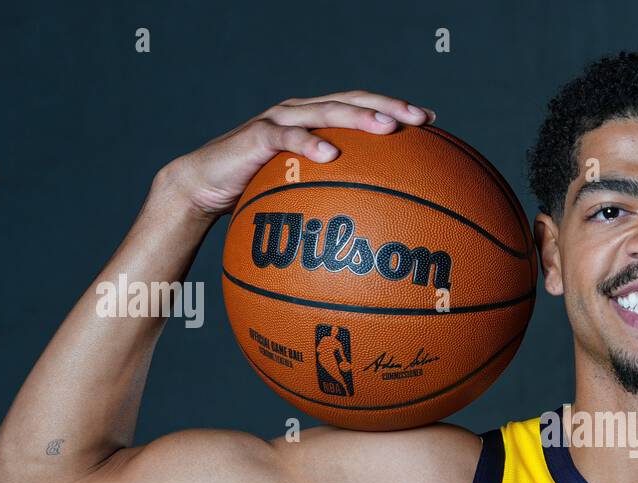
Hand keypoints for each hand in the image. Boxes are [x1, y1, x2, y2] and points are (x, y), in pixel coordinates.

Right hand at [155, 90, 435, 218]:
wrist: (204, 186)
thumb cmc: (257, 193)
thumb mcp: (302, 193)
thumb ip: (333, 195)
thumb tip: (376, 227)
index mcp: (317, 121)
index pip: (363, 106)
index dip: (396, 109)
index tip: (433, 122)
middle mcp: (302, 112)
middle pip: (352, 101)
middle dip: (389, 107)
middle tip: (421, 120)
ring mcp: (279, 120)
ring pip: (326, 111)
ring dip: (359, 118)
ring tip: (387, 128)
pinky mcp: (257, 136)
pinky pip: (287, 137)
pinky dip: (309, 143)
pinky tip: (332, 154)